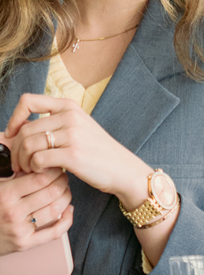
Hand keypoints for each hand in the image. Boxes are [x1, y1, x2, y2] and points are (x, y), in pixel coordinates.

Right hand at [0, 167, 72, 255]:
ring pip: (56, 210)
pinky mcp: (25, 244)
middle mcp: (13, 213)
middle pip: (51, 193)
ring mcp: (20, 230)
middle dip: (62, 181)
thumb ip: (13, 176)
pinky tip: (69, 209)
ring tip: (65, 190)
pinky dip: (67, 220)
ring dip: (66, 197)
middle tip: (63, 176)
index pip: (40, 178)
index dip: (53, 170)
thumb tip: (36, 162)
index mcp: (5, 195)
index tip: (55, 166)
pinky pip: (54, 233)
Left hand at [5, 94, 151, 208]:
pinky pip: (38, 159)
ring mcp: (72, 135)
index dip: (14, 118)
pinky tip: (42, 172)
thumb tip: (17, 129)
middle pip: (25, 129)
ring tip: (29, 169)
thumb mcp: (77, 127)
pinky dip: (34, 169)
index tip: (11, 134)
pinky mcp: (73, 155)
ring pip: (29, 145)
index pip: (28, 101)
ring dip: (23, 161)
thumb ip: (52, 123)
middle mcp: (70, 116)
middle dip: (16, 149)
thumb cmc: (96, 151)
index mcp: (68, 106)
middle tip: (18, 163)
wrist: (122, 168)